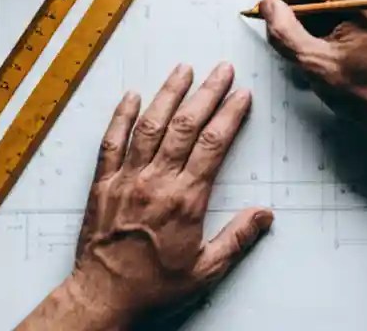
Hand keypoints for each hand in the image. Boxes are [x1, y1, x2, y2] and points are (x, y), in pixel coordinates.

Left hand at [19, 63, 273, 329]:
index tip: (242, 95)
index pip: (213, 145)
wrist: (104, 296)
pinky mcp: (102, 184)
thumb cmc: (154, 286)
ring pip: (150, 126)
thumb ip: (237, 238)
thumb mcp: (206, 270)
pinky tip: (131, 96)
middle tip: (222, 70)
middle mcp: (156, 181)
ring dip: (168, 94)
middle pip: (186, 126)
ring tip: (183, 69)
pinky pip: (111, 142)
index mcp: (185, 200)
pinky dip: (121, 116)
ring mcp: (126, 179)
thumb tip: (264, 215)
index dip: (230, 115)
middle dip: (207, 93)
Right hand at [257, 0, 366, 144]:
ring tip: (300, 38)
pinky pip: (353, 9)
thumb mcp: (315, 64)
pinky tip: (321, 43)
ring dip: (315, 13)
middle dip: (301, 2)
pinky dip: (332, 21)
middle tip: (280, 22)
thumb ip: (285, 32)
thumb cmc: (364, 96)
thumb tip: (270, 6)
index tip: (272, 5)